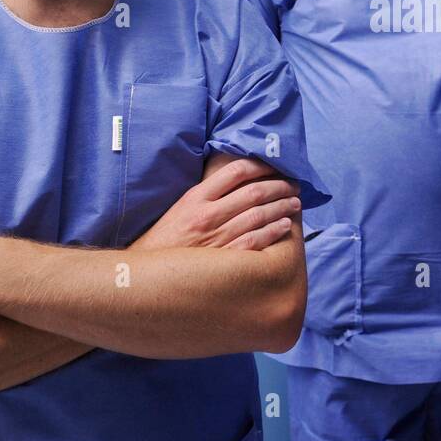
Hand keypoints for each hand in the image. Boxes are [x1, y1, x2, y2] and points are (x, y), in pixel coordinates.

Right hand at [132, 152, 301, 251]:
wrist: (145, 275)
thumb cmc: (166, 241)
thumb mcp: (180, 209)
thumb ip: (206, 195)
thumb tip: (235, 180)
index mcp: (196, 198)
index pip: (235, 172)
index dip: (260, 166)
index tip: (276, 166)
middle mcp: (208, 214)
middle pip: (253, 192)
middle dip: (279, 186)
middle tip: (294, 185)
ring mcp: (217, 237)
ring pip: (259, 216)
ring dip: (282, 207)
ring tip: (295, 203)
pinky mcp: (224, 259)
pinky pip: (256, 241)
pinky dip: (274, 231)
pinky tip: (285, 225)